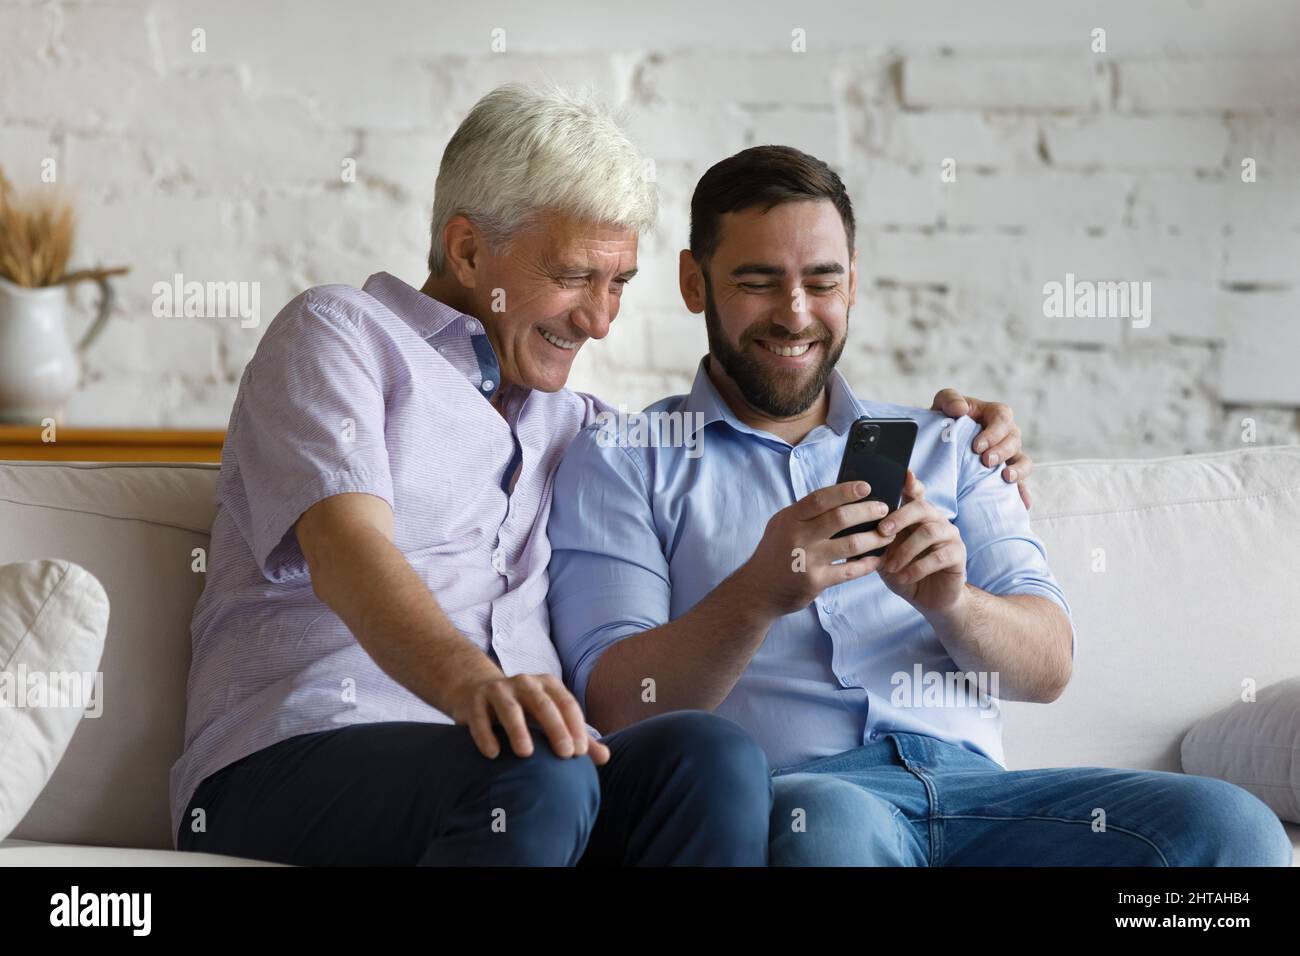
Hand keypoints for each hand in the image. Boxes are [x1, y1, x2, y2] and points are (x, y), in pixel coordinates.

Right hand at [448, 672, 610, 764]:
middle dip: (556, 728)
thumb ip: (576, 736)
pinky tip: (493, 754)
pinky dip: (486, 735)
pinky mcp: (474, 702)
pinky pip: (480, 719)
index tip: (580, 753)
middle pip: (543, 705)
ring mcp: (498, 690)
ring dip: (519, 730)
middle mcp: (525, 683)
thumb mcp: (549, 716)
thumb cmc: (522, 709)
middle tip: (566, 754)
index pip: (566, 704)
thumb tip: (605, 758)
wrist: (475, 688)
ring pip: (510, 709)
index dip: (575, 727)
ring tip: (527, 753)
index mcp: (547, 685)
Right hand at [738, 480, 895, 617]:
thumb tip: (842, 497)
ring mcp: (807, 560)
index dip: (845, 491)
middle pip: (839, 518)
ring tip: (887, 534)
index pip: (820, 499)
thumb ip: (806, 513)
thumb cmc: (776, 552)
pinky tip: (876, 560)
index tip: (866, 487)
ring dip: (874, 538)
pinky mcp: (815, 582)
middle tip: (885, 509)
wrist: (759, 590)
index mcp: (790, 519)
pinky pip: (849, 571)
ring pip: (851, 544)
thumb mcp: (782, 526)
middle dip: (867, 511)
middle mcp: (797, 537)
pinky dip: (866, 564)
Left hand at [877, 470, 967, 618]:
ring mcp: (950, 536)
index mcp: (916, 516)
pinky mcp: (958, 555)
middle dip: (900, 517)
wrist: (929, 599)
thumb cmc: (903, 572)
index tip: (904, 474)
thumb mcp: (884, 556)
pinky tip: (904, 577)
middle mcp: (935, 520)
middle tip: (882, 531)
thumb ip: (873, 541)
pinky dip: (918, 567)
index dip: (910, 483)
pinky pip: (940, 556)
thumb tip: (847, 531)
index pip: (914, 493)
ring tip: (890, 566)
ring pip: (930, 531)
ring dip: (906, 550)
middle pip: (922, 507)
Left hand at [930, 389, 1033, 508]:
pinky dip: (1023, 493)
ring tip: (1005, 478)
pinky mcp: (1006, 474)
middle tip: (986, 461)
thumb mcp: (942, 404)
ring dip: (1018, 470)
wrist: (940, 444)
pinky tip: (1023, 504)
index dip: (993, 432)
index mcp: (994, 414)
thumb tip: (960, 409)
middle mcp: (1006, 434)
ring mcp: (1009, 455)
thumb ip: (949, 399)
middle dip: (1002, 451)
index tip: (977, 446)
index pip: (1002, 418)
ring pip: (1024, 461)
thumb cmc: (945, 420)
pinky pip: (1021, 484)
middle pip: (1014, 440)